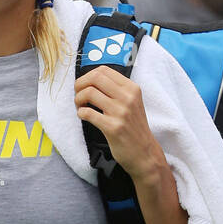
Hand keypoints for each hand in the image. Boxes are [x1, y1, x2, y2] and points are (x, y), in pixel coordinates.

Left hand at [74, 67, 164, 182]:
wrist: (144, 153)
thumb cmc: (133, 128)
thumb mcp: (132, 103)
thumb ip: (117, 91)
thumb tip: (92, 80)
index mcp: (132, 88)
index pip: (104, 70)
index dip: (88, 76)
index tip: (83, 85)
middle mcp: (127, 97)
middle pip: (95, 78)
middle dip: (80, 85)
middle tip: (77, 95)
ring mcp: (121, 112)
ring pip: (89, 93)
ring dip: (78, 99)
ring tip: (80, 107)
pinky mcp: (113, 127)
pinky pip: (88, 113)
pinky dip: (80, 113)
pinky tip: (83, 117)